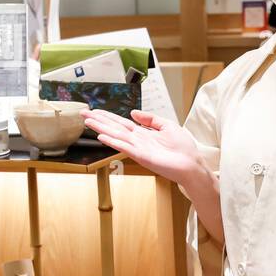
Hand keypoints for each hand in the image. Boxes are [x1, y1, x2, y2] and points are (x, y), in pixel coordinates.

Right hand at [83, 109, 201, 184]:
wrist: (192, 165)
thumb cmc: (183, 149)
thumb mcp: (167, 125)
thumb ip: (150, 118)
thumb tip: (133, 112)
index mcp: (142, 134)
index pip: (121, 123)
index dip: (107, 116)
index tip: (95, 111)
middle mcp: (137, 141)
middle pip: (114, 128)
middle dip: (99, 120)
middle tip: (84, 114)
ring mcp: (138, 149)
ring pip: (116, 135)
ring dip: (101, 128)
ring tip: (88, 122)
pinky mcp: (141, 156)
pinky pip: (125, 147)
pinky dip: (113, 142)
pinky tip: (102, 136)